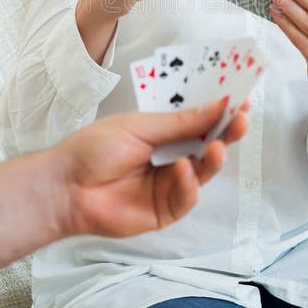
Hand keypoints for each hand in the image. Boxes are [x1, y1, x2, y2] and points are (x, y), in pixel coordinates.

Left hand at [50, 99, 247, 237]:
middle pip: (207, 144)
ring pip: (203, 171)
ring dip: (213, 157)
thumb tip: (217, 105)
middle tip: (241, 119)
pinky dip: (189, 183)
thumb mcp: (139, 126)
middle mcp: (170, 156)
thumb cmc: (94, 149)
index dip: (219, 110)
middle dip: (226, 132)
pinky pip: (187, 196)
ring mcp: (169, 184)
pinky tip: (182, 170)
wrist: (66, 187)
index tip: (239, 98)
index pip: (198, 119)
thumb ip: (178, 122)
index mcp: (162, 132)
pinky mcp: (165, 209)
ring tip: (215, 146)